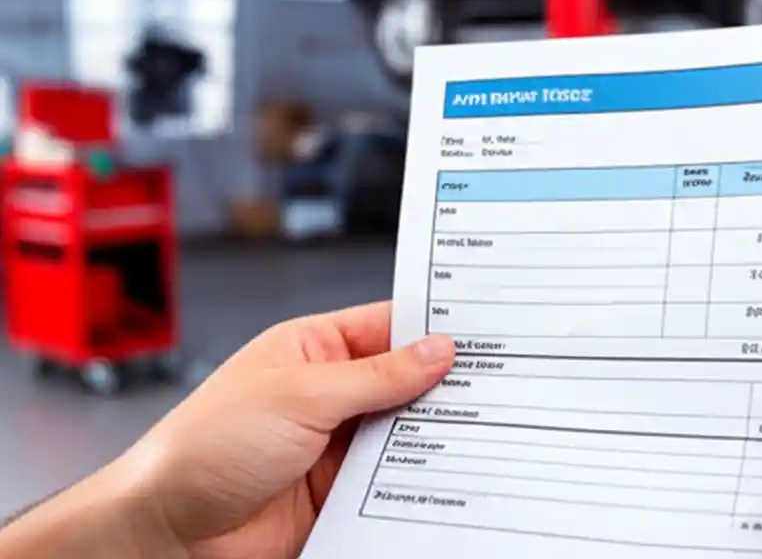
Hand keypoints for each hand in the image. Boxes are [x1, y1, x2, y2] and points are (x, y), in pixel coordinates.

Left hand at [0, 302, 454, 558]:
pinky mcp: (340, 492)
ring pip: (406, 432)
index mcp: (313, 348)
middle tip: (499, 382)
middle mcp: (329, 392)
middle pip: (405, 381)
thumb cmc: (205, 446)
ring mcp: (336, 444)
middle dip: (444, 384)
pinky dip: (420, 477)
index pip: (388, 326)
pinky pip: (394, 478)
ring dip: (435, 434)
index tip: (485, 332)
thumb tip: (438, 351)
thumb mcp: (301, 395)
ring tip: (484, 427)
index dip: (434, 327)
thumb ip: (377, 376)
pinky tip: (449, 472)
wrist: (167, 530)